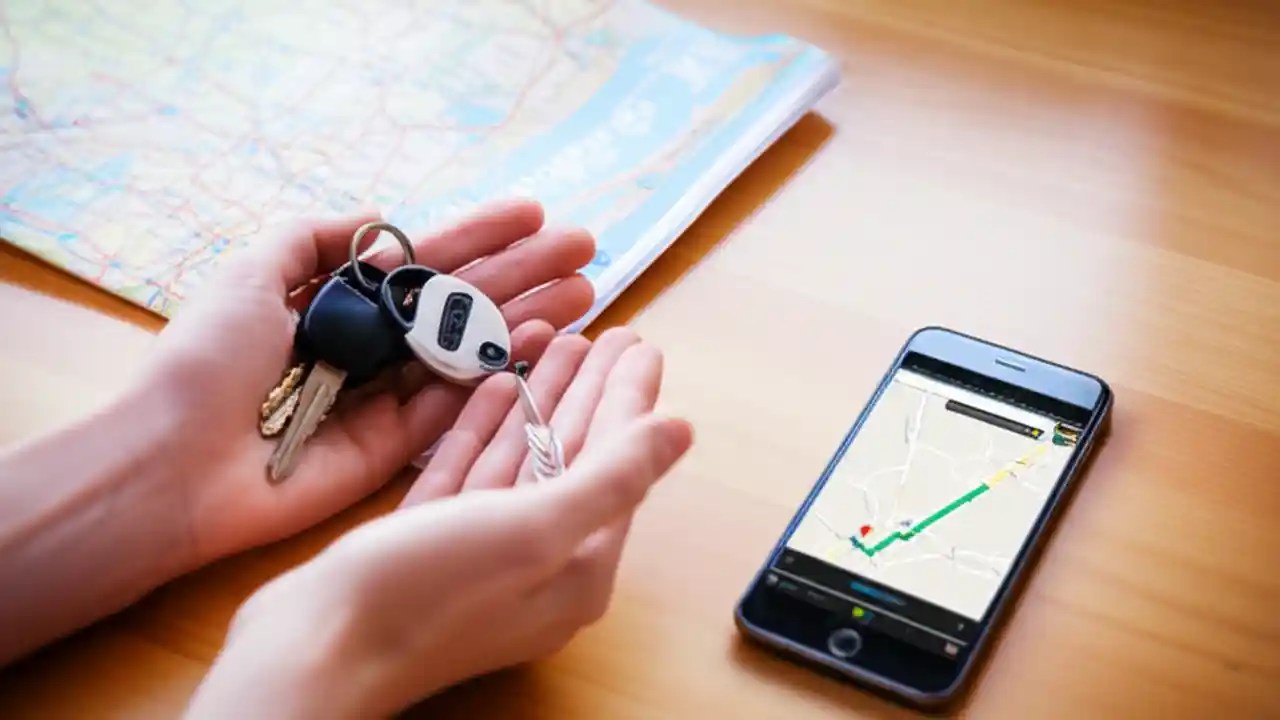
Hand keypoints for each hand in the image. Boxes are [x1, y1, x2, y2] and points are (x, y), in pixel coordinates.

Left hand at [143, 199, 594, 566]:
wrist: (176, 463)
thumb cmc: (208, 361)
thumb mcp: (250, 273)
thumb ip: (314, 239)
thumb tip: (382, 223)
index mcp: (336, 301)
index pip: (422, 260)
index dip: (478, 234)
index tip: (532, 212)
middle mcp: (369, 346)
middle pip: (460, 301)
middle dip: (524, 272)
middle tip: (586, 249)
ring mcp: (386, 398)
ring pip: (471, 349)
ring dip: (530, 315)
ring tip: (587, 290)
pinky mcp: (395, 449)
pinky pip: (458, 402)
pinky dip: (501, 369)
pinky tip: (545, 336)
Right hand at [187, 330, 692, 717]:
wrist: (313, 648)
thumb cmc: (425, 595)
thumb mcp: (535, 530)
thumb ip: (612, 478)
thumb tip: (681, 430)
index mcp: (575, 567)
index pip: (617, 465)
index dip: (630, 399)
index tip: (641, 344)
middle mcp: (535, 562)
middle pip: (576, 458)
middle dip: (594, 393)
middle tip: (611, 333)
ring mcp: (480, 552)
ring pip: (523, 460)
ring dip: (544, 401)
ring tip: (563, 343)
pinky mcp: (430, 542)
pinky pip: (471, 474)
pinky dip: (486, 429)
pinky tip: (497, 386)